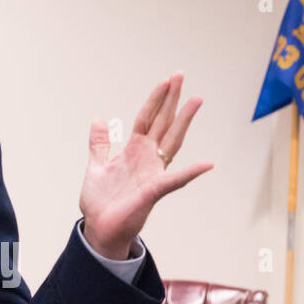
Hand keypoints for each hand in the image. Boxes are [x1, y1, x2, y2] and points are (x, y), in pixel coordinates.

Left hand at [79, 72, 212, 259]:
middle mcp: (147, 159)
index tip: (167, 80)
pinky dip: (190, 172)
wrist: (99, 228)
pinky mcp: (153, 191)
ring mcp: (153, 174)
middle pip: (163, 123)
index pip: (147, 119)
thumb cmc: (101, 202)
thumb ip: (100, 144)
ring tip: (196, 100)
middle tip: (181, 75)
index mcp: (134, 151)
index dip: (155, 99)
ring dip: (183, 122)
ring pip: (172, 142)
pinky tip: (207, 164)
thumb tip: (100, 120)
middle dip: (172, 100)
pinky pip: (174, 180)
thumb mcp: (97, 167)